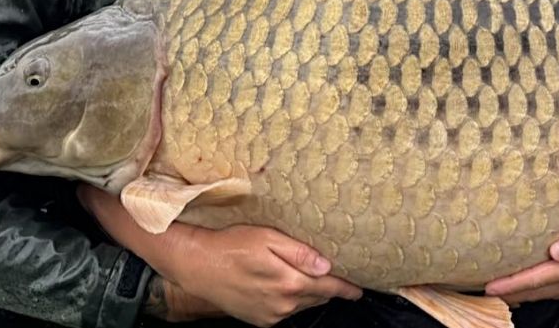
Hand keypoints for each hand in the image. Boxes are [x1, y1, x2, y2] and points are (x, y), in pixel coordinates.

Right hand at [78, 184, 361, 325]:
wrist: (197, 265)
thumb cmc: (232, 244)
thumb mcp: (268, 238)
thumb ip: (299, 252)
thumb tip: (327, 264)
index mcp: (289, 283)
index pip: (329, 288)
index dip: (347, 287)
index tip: (361, 287)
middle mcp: (283, 304)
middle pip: (318, 297)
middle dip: (330, 288)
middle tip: (342, 276)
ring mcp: (271, 315)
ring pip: (302, 304)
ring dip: (309, 292)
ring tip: (314, 276)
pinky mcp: (260, 320)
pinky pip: (285, 311)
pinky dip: (291, 299)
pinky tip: (286, 285)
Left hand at [484, 192, 558, 302]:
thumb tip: (554, 250)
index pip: (537, 277)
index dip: (512, 283)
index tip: (490, 285)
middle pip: (539, 289)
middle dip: (512, 292)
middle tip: (486, 292)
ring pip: (550, 293)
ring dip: (527, 295)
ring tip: (506, 294)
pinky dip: (545, 293)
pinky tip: (539, 291)